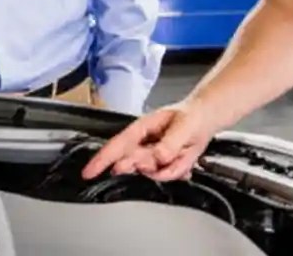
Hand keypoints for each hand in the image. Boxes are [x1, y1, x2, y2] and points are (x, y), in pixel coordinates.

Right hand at [81, 99, 220, 181]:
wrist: (204, 120)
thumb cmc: (191, 116)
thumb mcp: (184, 125)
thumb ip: (170, 142)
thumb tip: (158, 156)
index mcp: (141, 129)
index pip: (117, 145)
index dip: (101, 160)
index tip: (88, 173)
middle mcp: (142, 144)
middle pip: (132, 163)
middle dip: (147, 164)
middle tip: (166, 155)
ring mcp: (151, 156)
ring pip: (153, 173)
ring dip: (170, 167)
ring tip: (183, 151)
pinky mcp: (161, 166)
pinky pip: (166, 176)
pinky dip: (178, 170)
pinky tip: (185, 158)